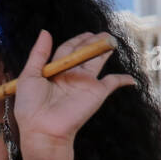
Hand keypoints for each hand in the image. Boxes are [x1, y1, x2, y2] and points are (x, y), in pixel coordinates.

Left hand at [13, 30, 136, 159]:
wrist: (42, 129)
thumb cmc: (30, 106)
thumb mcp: (29, 76)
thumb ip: (39, 53)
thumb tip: (45, 31)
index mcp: (55, 71)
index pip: (68, 50)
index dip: (77, 40)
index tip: (86, 33)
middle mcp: (71, 76)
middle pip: (85, 53)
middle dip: (93, 41)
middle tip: (103, 33)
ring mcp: (85, 84)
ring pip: (98, 61)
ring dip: (105, 49)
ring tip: (112, 39)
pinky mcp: (97, 93)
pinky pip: (113, 82)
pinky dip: (124, 79)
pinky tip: (131, 78)